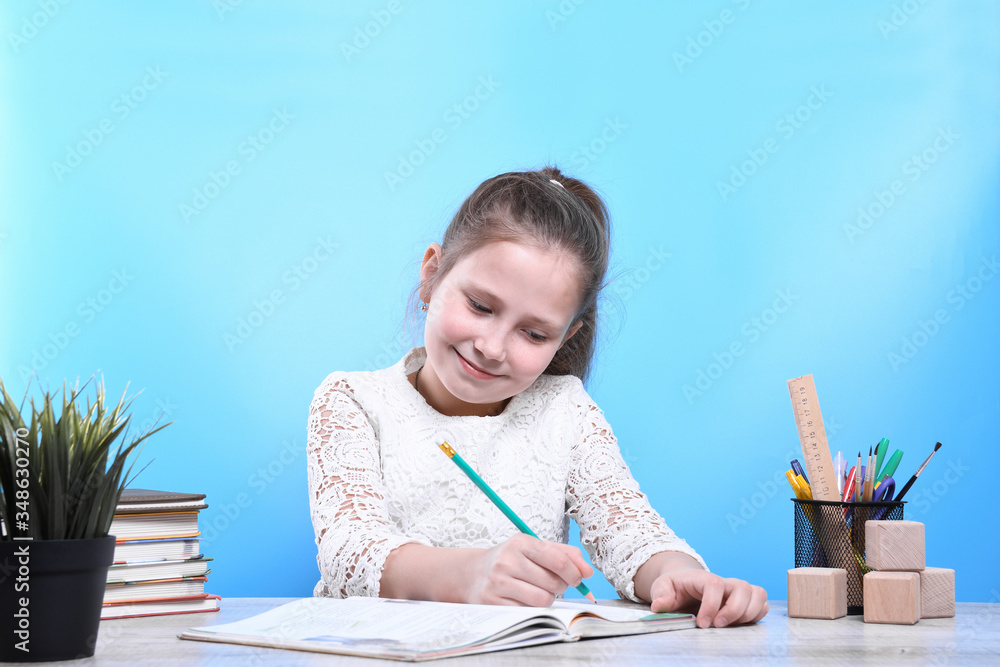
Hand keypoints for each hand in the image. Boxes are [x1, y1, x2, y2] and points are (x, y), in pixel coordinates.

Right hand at [464, 534, 593, 606]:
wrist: (473, 573)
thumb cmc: (511, 561)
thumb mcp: (534, 549)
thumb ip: (564, 554)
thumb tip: (588, 571)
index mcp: (520, 542)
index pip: (559, 560)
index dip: (575, 572)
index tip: (578, 578)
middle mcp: (507, 560)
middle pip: (553, 582)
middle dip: (560, 586)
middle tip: (552, 584)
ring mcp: (498, 582)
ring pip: (542, 599)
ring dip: (547, 599)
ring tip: (537, 591)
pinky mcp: (492, 601)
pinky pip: (527, 611)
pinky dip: (531, 608)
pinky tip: (523, 599)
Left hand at [648, 569, 767, 627]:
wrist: (685, 584)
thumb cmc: (675, 587)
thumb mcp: (661, 587)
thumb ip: (660, 595)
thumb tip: (659, 606)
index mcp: (703, 578)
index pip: (715, 585)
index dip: (711, 605)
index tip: (702, 623)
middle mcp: (724, 582)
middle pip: (743, 588)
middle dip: (734, 610)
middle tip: (718, 625)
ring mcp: (736, 591)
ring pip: (758, 594)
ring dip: (749, 613)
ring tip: (730, 625)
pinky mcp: (745, 601)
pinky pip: (762, 604)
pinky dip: (756, 615)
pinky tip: (739, 624)